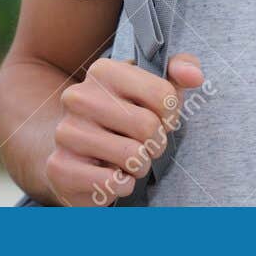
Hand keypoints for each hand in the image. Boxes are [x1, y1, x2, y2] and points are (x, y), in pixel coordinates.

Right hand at [43, 53, 203, 205]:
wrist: (73, 150)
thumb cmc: (122, 117)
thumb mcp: (152, 87)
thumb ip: (179, 72)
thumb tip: (195, 76)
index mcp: (103, 70)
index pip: (164, 96)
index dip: (171, 116)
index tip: (161, 121)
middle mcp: (78, 97)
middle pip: (148, 127)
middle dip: (156, 144)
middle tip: (144, 145)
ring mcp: (66, 132)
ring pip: (133, 156)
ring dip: (140, 166)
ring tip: (127, 160)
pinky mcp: (60, 168)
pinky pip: (113, 183)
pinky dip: (121, 185)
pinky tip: (110, 175)